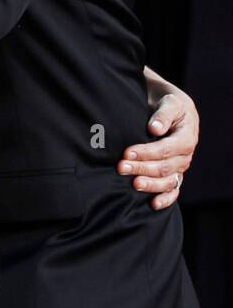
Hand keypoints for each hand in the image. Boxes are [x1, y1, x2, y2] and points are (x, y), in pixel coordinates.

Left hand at [117, 75, 197, 209]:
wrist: (171, 110)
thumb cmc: (168, 105)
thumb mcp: (169, 103)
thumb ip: (163, 114)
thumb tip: (155, 128)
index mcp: (186, 137)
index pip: (166, 149)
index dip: (147, 152)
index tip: (127, 152)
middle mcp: (185, 155)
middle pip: (164, 167)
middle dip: (142, 168)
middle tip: (121, 167)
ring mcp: (180, 167)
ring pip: (167, 181)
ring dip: (150, 184)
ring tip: (133, 185)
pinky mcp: (174, 174)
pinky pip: (173, 190)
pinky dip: (165, 199)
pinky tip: (153, 205)